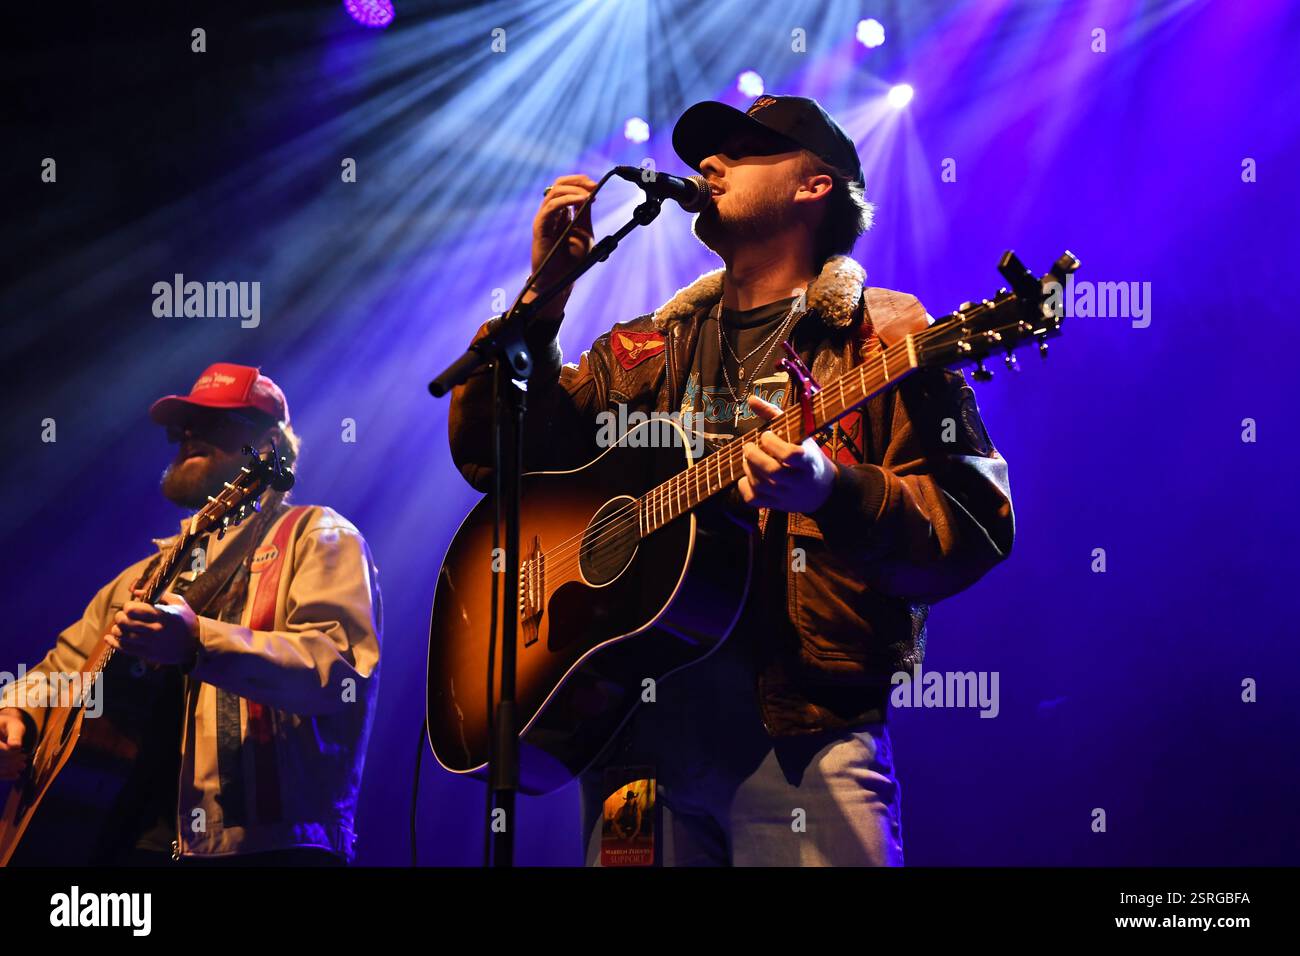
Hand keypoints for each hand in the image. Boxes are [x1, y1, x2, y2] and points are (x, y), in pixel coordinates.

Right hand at [0, 708, 28, 781]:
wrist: (2, 729)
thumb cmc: (10, 726)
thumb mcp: (14, 726)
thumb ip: (15, 735)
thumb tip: (15, 746)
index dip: (9, 753)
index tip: (23, 755)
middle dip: (10, 762)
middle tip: (24, 763)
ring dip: (8, 770)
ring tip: (22, 768)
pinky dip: (4, 775)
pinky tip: (16, 776)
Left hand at [106, 591, 199, 667]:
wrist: (196, 644)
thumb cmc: (186, 619)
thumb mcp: (178, 602)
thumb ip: (159, 595)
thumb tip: (136, 592)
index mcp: (163, 615)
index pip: (134, 609)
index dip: (128, 606)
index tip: (131, 606)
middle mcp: (155, 630)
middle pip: (125, 622)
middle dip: (120, 617)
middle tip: (122, 616)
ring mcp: (151, 644)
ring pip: (123, 636)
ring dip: (117, 629)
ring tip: (119, 626)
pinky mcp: (148, 654)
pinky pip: (125, 649)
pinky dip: (114, 643)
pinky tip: (109, 638)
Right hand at [526, 174, 596, 316]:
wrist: (562, 279)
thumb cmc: (573, 260)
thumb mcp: (584, 231)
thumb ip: (584, 212)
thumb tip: (590, 193)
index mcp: (561, 212)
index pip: (566, 187)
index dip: (580, 182)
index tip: (596, 186)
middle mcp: (551, 212)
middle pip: (558, 184)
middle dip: (577, 181)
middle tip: (593, 186)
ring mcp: (544, 218)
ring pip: (554, 192)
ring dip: (574, 190)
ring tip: (588, 195)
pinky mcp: (540, 226)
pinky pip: (551, 207)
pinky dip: (567, 201)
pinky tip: (581, 201)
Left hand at [737, 395, 837, 512]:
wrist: (822, 489)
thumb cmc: (807, 455)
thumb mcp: (799, 434)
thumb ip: (774, 415)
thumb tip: (751, 399)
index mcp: (808, 461)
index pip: (791, 455)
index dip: (774, 444)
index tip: (767, 435)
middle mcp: (798, 481)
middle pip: (772, 471)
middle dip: (755, 456)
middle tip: (749, 446)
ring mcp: (786, 495)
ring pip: (760, 484)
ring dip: (748, 467)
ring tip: (749, 457)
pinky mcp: (776, 505)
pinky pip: (753, 499)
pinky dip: (744, 486)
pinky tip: (748, 475)